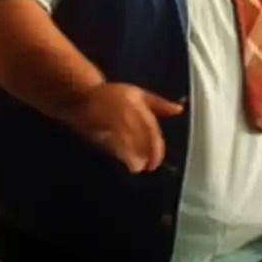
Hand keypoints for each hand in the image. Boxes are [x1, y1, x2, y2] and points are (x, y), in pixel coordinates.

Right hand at [62, 83, 183, 172]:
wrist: (82, 94)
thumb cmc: (114, 94)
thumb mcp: (139, 94)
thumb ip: (159, 104)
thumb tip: (179, 109)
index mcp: (137, 104)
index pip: (150, 128)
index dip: (155, 146)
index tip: (156, 160)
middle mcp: (125, 113)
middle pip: (139, 138)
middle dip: (145, 154)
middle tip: (149, 167)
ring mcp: (110, 121)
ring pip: (125, 144)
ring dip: (132, 157)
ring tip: (137, 168)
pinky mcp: (97, 130)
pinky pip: (110, 145)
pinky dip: (118, 154)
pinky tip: (124, 162)